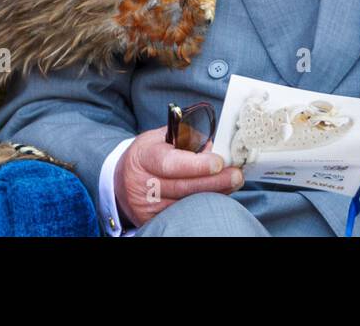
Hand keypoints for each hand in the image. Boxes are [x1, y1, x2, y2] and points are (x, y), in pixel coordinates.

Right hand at [114, 126, 243, 227]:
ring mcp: (146, 206)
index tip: (218, 162)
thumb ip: (186, 138)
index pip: (170, 163)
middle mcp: (143, 184)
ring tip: (232, 183)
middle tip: (236, 175)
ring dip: (213, 193)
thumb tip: (213, 146)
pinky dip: (202, 204)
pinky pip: (182, 213)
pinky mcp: (151, 220)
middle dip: (214, 182)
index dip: (196, 165)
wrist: (123, 179)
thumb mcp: (161, 138)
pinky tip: (217, 195)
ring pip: (185, 204)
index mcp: (144, 157)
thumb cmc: (149, 154)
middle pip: (182, 187)